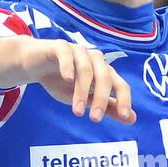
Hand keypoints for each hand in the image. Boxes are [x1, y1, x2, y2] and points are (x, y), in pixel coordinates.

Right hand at [0, 37, 135, 124]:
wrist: (35, 65)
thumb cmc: (62, 82)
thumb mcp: (86, 98)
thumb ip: (108, 108)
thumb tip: (132, 119)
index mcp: (104, 72)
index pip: (120, 84)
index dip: (125, 100)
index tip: (124, 117)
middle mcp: (94, 59)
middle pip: (105, 77)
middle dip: (102, 99)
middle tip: (95, 119)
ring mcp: (78, 51)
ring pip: (86, 69)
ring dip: (82, 91)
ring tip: (77, 111)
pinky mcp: (59, 47)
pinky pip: (66, 54)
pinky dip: (68, 66)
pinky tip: (68, 79)